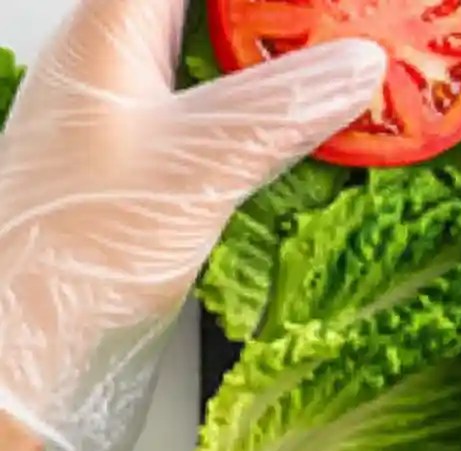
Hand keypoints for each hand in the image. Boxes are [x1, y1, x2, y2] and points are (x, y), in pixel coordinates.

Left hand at [0, 0, 385, 450]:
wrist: (28, 334)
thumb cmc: (70, 246)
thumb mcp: (194, 167)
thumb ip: (280, 109)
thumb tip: (356, 62)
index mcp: (109, 36)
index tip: (322, 0)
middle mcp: (116, 63)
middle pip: (211, 12)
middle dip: (284, 17)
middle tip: (347, 27)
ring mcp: (131, 113)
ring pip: (218, 59)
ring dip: (281, 63)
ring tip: (345, 70)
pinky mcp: (150, 162)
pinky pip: (221, 112)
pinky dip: (269, 112)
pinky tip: (307, 134)